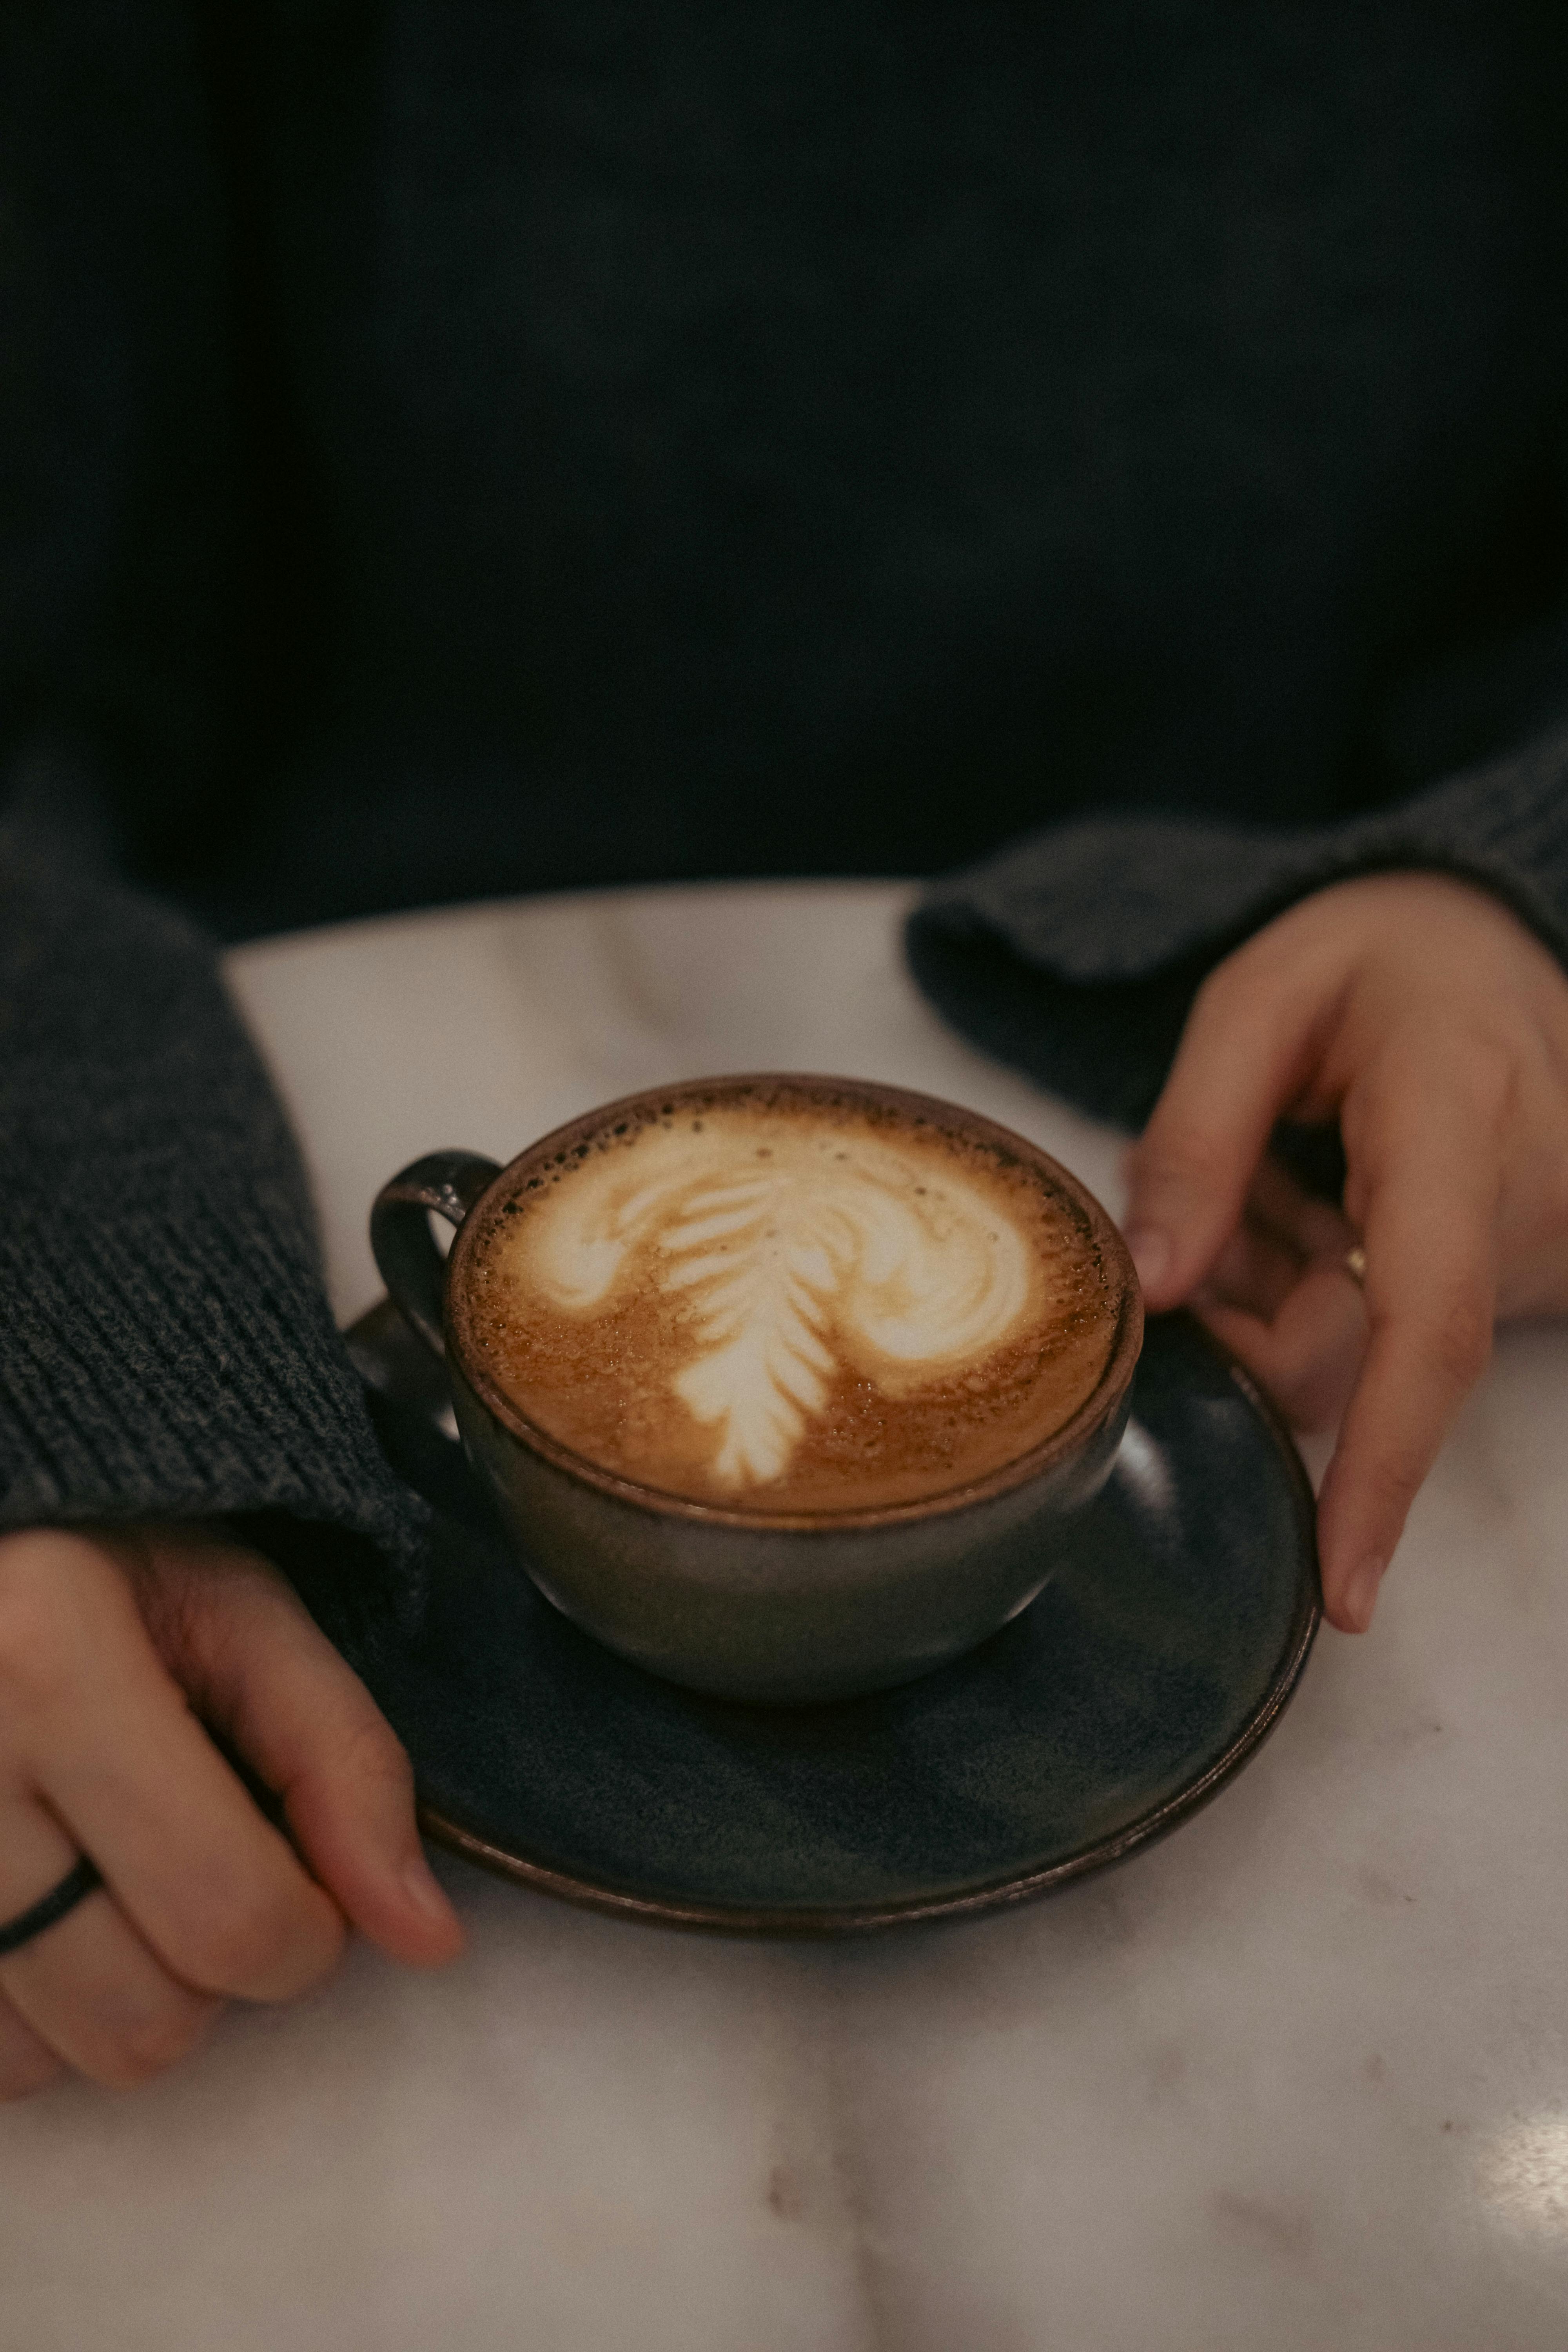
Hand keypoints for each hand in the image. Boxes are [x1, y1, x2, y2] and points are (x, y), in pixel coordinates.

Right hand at [0, 1522, 462, 2100]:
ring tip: (107, 1869)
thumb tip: (431, 1936)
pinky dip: (32, 2016)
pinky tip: (44, 1907)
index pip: (229, 1915)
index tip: (308, 1878)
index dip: (311, 1930)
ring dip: (115, 1996)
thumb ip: (343, 1761)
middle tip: (197, 1858)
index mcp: (48, 1663)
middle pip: (142, 2019)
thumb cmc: (99, 1560)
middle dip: (214, 1968)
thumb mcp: (240, 1611)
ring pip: (51, 2064)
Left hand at [1122, 872, 1567, 1632]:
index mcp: (1458, 1118)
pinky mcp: (1523, 1269)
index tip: (1345, 1588)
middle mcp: (1522, 1199)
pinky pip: (1390, 1327)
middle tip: (1215, 1193)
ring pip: (1359, 1348)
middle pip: (1352, 1351)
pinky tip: (1320, 1192)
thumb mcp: (1257, 999)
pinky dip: (1321, 1278)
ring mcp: (1537, 1244)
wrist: (1489, 932)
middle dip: (1245, 1310)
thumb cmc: (1375, 954)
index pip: (1430, 1327)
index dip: (1382, 1467)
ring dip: (1279, 1285)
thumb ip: (1194, 1142)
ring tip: (1278, 1173)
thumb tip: (1157, 1288)